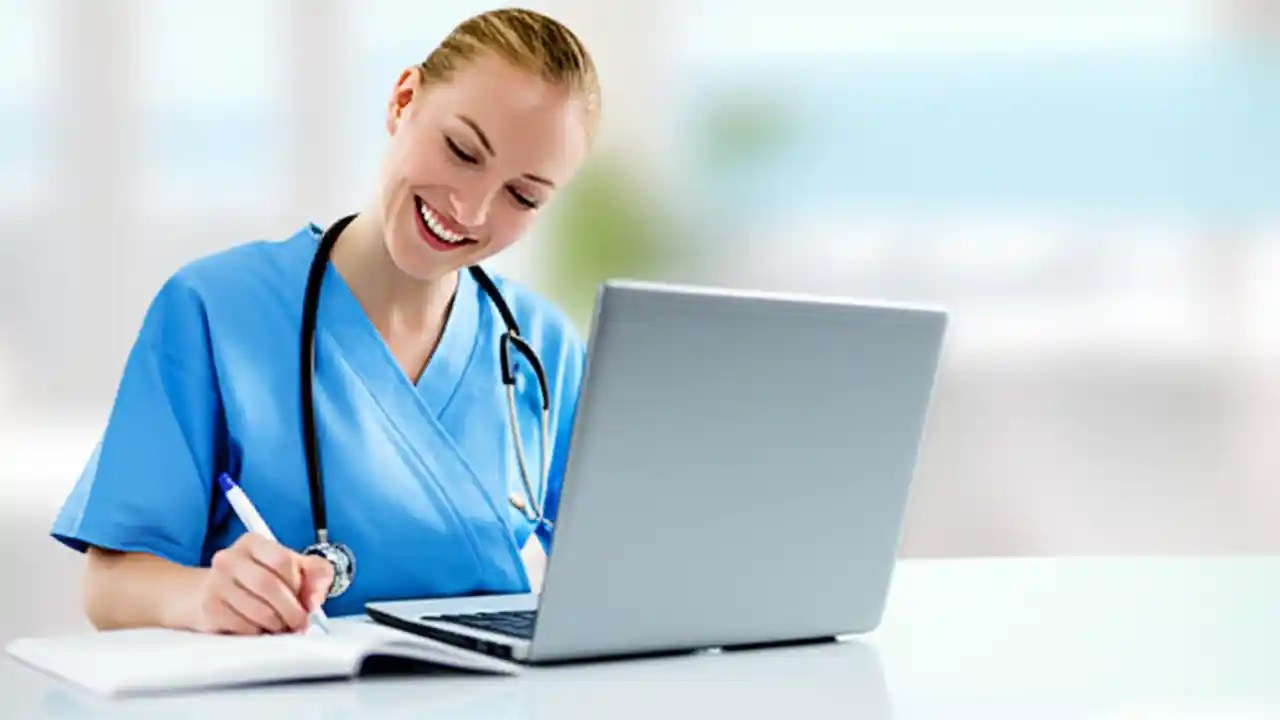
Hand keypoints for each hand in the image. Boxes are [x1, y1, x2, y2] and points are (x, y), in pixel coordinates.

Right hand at [191, 533, 333, 634]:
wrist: (210, 594)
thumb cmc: (259, 581)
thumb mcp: (292, 568)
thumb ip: (316, 574)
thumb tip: (314, 598)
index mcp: (252, 543)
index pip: (283, 561)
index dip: (299, 585)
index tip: (306, 600)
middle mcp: (229, 558)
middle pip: (269, 586)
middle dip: (291, 610)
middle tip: (298, 623)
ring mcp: (215, 583)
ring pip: (257, 610)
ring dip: (276, 624)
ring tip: (280, 627)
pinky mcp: (209, 609)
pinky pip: (242, 627)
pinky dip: (258, 633)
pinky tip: (259, 630)